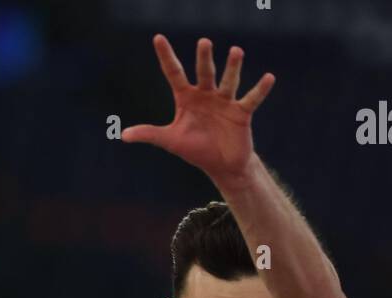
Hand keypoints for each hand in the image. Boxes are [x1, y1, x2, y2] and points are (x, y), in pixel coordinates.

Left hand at [122, 34, 274, 185]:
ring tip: (236, 51)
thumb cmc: (195, 150)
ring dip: (233, 67)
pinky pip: (251, 98)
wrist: (221, 166)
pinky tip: (269, 78)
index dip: (166, 56)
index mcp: (186, 97)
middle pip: (204, 72)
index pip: (174, 73)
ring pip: (229, 80)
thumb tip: (123, 135)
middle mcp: (206, 94)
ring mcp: (225, 101)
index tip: (157, 37)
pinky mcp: (241, 112)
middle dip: (204, 58)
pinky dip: (260, 89)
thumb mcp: (171, 141)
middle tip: (204, 43)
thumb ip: (149, 134)